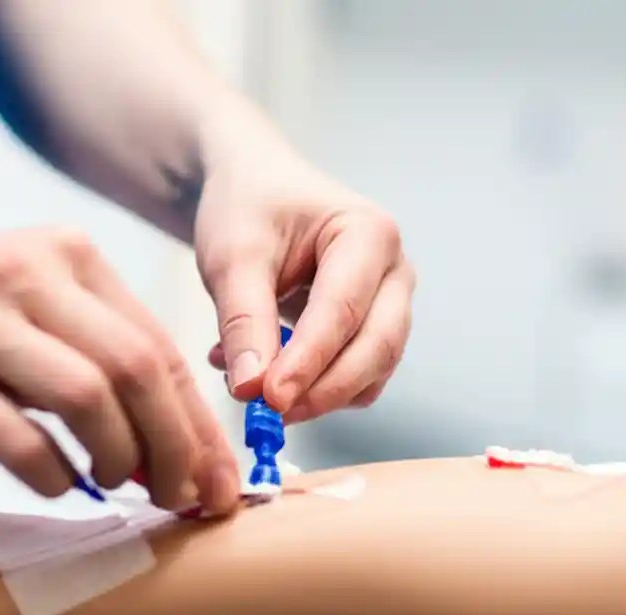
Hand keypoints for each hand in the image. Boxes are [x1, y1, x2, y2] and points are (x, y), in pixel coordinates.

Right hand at [0, 227, 237, 511]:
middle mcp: (24, 277)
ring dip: (122, 458)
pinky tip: (61, 485)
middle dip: (180, 446)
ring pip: (89, 400)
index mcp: (61, 254)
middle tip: (192, 498)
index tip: (219, 473)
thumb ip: (85, 343)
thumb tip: (162, 434)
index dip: (197, 418)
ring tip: (124, 485)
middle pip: (137, 369)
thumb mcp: (15, 291)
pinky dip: (55, 475)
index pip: (156, 342)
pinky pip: (20, 440)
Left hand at [193, 100, 415, 421]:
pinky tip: (261, 373)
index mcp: (369, 234)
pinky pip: (354, 378)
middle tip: (266, 413)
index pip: (343, 311)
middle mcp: (393, 270)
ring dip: (315, 394)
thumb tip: (252, 391)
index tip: (269, 398)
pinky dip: (312, 389)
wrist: (250, 189)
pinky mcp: (370, 330)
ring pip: (370, 371)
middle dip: (322, 389)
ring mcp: (389, 303)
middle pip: (376, 347)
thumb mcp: (233, 258)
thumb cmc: (246, 207)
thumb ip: (244, 323)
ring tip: (248, 383)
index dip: (308, 362)